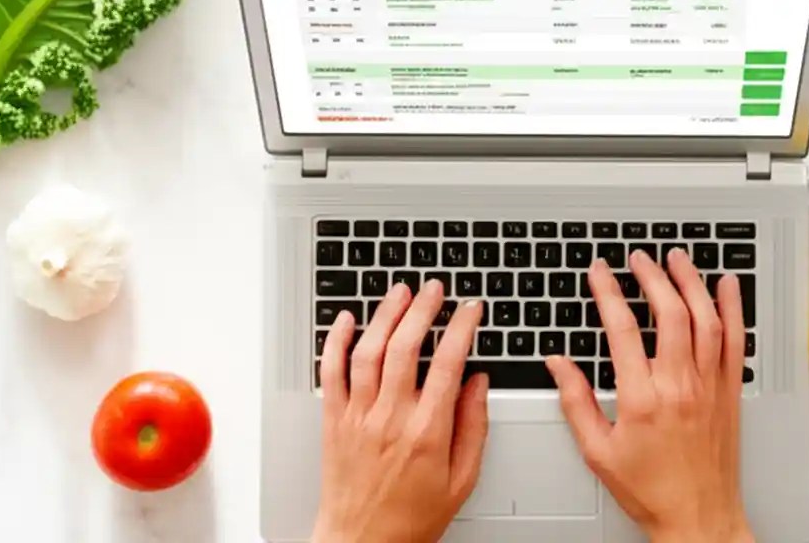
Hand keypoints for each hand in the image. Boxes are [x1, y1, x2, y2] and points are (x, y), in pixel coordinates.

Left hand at [313, 280, 488, 542]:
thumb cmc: (412, 519)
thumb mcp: (462, 480)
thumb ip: (473, 427)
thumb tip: (477, 383)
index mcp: (427, 432)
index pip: (447, 363)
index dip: (461, 328)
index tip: (470, 309)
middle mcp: (390, 418)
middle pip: (405, 347)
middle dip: (423, 309)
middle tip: (435, 288)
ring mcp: (358, 417)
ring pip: (368, 351)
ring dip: (385, 315)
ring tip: (400, 292)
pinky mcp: (333, 421)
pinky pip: (331, 372)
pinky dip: (337, 341)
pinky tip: (348, 320)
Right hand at [546, 250, 753, 542]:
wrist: (698, 518)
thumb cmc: (650, 490)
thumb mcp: (597, 450)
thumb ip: (575, 401)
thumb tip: (558, 363)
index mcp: (642, 398)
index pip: (623, 329)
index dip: (608, 292)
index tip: (599, 272)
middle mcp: (680, 387)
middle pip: (669, 313)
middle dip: (652, 276)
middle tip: (639, 258)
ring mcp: (710, 387)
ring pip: (705, 320)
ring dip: (691, 282)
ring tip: (677, 259)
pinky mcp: (730, 393)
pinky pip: (736, 341)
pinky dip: (732, 309)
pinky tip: (726, 286)